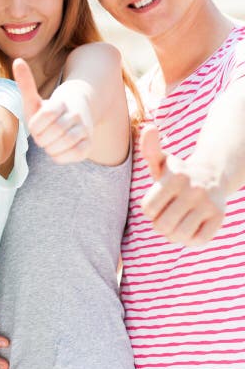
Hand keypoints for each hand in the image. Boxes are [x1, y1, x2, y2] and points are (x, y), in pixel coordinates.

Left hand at [13, 58, 90, 163]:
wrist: (75, 115)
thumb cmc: (48, 111)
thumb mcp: (34, 99)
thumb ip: (26, 83)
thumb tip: (17, 60)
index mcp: (61, 103)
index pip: (45, 116)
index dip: (35, 125)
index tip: (36, 125)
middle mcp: (76, 114)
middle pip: (54, 131)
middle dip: (42, 138)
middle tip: (42, 136)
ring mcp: (85, 129)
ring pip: (64, 143)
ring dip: (50, 147)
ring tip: (49, 142)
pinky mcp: (89, 145)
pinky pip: (73, 155)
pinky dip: (60, 156)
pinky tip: (57, 149)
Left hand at [140, 124, 225, 245]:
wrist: (212, 175)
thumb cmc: (177, 173)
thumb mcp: (162, 161)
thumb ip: (150, 148)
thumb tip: (149, 128)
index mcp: (175, 178)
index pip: (148, 209)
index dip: (150, 210)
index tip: (157, 203)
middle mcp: (193, 190)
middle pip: (162, 225)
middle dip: (160, 224)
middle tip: (166, 216)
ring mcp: (209, 204)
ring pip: (179, 235)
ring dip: (174, 235)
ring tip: (176, 224)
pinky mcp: (220, 217)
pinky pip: (198, 241)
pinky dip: (190, 240)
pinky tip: (189, 228)